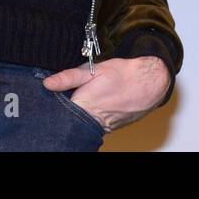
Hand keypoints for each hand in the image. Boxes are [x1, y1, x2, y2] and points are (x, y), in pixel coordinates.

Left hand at [41, 56, 169, 131]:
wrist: (150, 84)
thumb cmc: (124, 75)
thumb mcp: (94, 70)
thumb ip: (69, 77)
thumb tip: (48, 83)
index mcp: (84, 107)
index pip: (60, 112)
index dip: (55, 103)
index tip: (52, 94)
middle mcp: (93, 121)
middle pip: (71, 118)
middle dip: (68, 107)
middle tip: (71, 92)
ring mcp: (103, 127)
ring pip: (83, 121)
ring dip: (81, 111)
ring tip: (87, 95)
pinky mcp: (111, 128)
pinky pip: (95, 123)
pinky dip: (92, 114)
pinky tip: (98, 102)